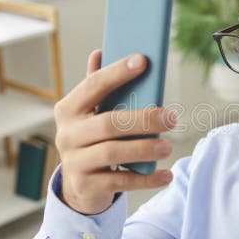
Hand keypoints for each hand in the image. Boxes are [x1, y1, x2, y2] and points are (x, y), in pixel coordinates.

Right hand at [53, 50, 177, 214]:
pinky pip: (120, 181)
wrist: (80, 185)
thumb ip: (97, 86)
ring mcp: (75, 162)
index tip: (143, 61)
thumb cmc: (93, 139)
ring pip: (112, 153)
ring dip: (144, 149)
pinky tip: (165, 174)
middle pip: (108, 123)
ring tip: (167, 147)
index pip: (93, 86)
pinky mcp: (87, 186)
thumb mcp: (92, 114)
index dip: (118, 72)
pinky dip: (145, 179)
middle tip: (171, 118)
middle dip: (143, 119)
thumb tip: (99, 52)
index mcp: (69, 109)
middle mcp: (67, 134)